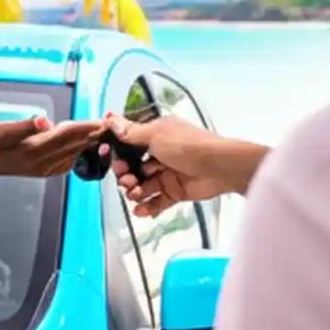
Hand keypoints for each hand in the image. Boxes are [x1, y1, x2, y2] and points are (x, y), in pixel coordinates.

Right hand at [0, 117, 103, 177]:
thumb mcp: (0, 131)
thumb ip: (23, 126)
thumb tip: (45, 121)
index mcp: (34, 151)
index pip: (66, 136)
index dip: (86, 127)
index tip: (103, 119)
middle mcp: (44, 163)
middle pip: (75, 145)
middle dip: (95, 133)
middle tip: (115, 122)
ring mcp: (46, 168)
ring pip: (75, 152)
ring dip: (92, 141)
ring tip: (108, 129)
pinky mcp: (46, 169)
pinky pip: (70, 159)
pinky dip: (82, 148)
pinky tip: (89, 141)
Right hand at [101, 114, 228, 216]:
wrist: (220, 167)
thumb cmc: (187, 146)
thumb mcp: (155, 135)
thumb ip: (131, 132)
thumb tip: (109, 119)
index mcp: (155, 136)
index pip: (130, 146)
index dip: (119, 155)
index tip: (113, 163)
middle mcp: (159, 154)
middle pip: (134, 168)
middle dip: (126, 176)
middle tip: (126, 182)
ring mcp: (168, 174)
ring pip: (144, 186)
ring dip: (135, 192)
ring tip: (135, 196)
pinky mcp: (176, 192)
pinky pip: (157, 200)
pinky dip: (148, 206)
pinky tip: (140, 211)